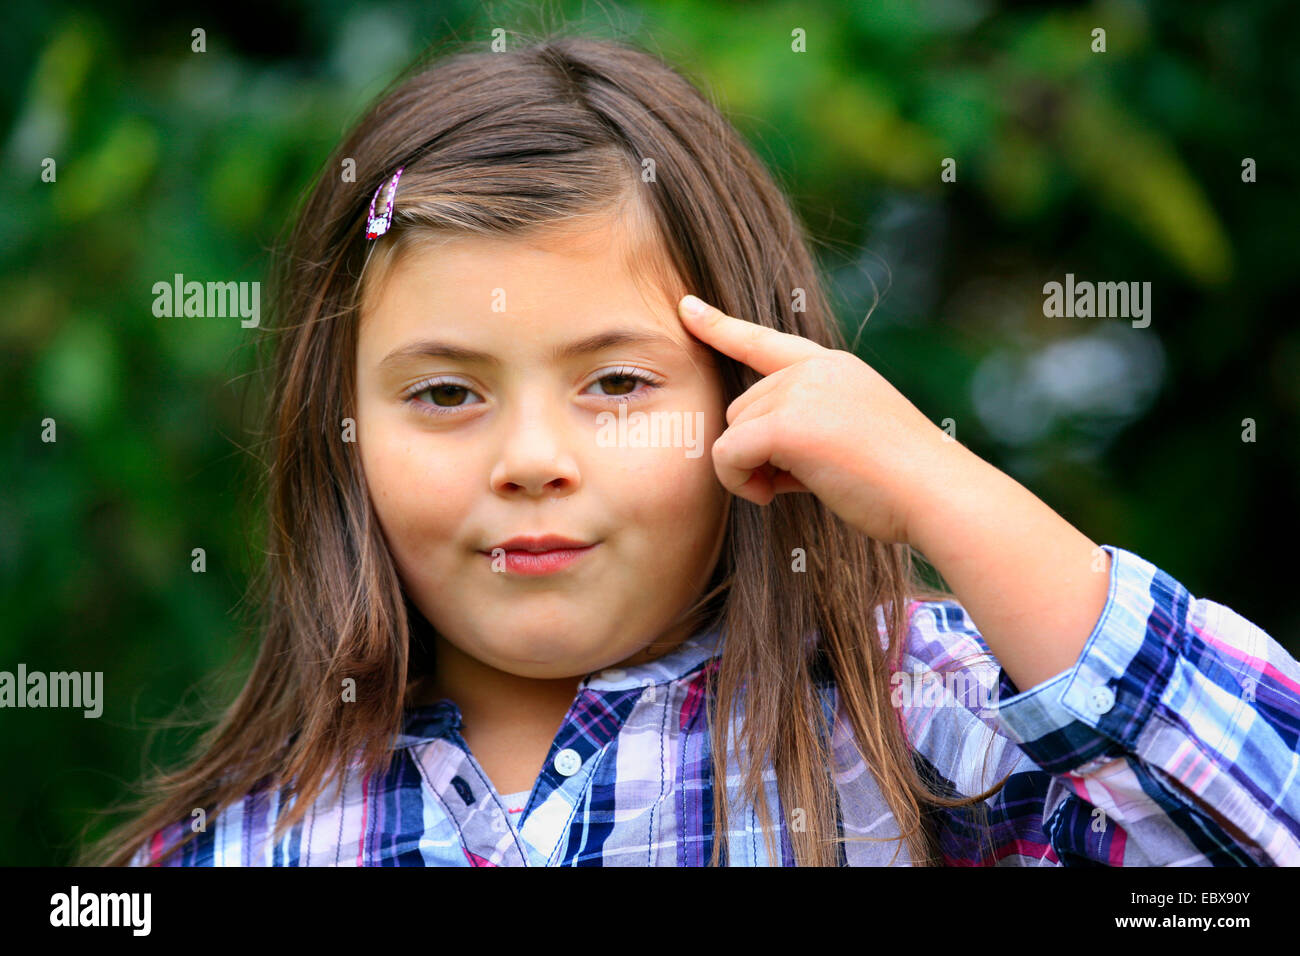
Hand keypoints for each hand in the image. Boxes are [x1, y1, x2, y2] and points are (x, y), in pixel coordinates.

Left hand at [676, 293, 984, 544]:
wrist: (937, 494)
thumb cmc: (902, 484)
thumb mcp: (856, 437)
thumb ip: (806, 428)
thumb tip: (754, 456)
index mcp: (832, 366)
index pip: (764, 341)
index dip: (720, 325)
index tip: (686, 306)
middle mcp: (813, 369)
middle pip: (742, 409)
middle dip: (759, 451)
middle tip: (804, 478)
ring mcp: (799, 392)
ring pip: (732, 432)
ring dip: (751, 469)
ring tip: (802, 486)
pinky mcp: (786, 424)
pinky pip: (728, 455)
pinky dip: (738, 483)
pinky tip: (772, 498)